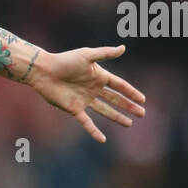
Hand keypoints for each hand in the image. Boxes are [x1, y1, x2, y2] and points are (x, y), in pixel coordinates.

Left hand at [29, 45, 145, 142]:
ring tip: (129, 124)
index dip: (131, 92)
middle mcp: (93, 89)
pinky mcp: (73, 109)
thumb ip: (105, 53)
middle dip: (128, 106)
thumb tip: (124, 48)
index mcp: (98, 76)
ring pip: (105, 111)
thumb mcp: (87, 55)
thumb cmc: (64, 60)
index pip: (119, 86)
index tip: (143, 99)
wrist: (44, 71)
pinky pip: (86, 122)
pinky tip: (102, 139)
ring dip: (117, 117)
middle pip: (115, 100)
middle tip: (142, 113)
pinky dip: (94, 131)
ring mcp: (84, 100)